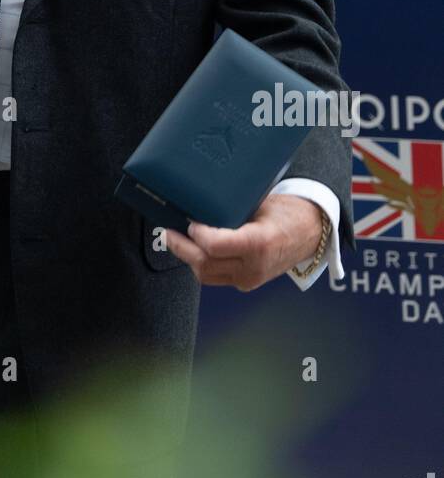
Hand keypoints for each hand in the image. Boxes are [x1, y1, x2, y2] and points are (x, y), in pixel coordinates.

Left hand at [163, 194, 324, 290]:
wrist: (311, 233)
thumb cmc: (288, 212)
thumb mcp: (261, 202)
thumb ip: (232, 206)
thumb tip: (200, 194)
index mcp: (259, 243)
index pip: (215, 245)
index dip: (196, 234)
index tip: (188, 220)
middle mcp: (254, 265)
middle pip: (205, 263)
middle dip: (181, 247)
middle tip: (167, 231)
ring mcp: (250, 278)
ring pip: (206, 275)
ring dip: (187, 257)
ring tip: (175, 239)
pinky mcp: (247, 283)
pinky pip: (216, 277)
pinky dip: (202, 263)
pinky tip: (194, 248)